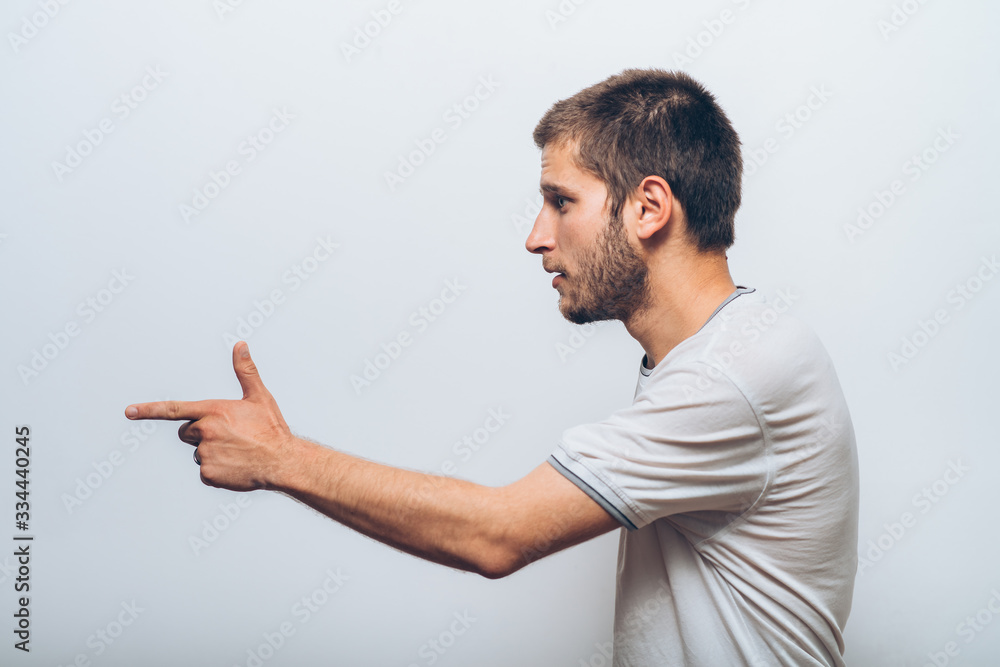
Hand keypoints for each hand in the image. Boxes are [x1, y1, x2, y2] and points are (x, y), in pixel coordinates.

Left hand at [125, 341, 296, 490]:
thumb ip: (245, 371)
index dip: (149, 410)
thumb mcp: (259, 397)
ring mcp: (205, 454)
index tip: (129, 411)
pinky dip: (219, 471)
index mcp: (213, 410)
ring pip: (198, 453)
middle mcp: (205, 431)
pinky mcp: (208, 474)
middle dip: (202, 434)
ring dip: (213, 453)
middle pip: (187, 433)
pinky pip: (205, 472)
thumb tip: (240, 345)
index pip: (174, 409)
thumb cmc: (271, 428)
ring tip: (238, 453)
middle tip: (230, 437)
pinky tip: (237, 467)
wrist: (282, 461)